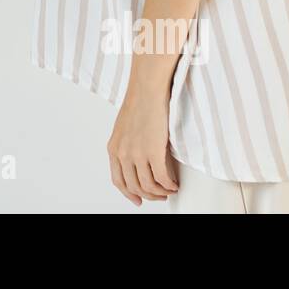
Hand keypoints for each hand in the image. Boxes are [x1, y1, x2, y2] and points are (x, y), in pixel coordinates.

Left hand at [106, 86, 179, 205]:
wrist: (147, 88)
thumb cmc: (139, 102)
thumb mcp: (124, 127)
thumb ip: (127, 145)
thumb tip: (137, 160)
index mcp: (113, 148)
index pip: (118, 180)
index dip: (129, 194)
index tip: (138, 200)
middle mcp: (122, 154)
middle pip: (134, 187)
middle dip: (149, 195)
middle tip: (160, 196)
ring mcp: (137, 154)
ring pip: (149, 186)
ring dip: (161, 192)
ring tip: (170, 189)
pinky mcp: (153, 152)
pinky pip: (162, 179)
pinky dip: (170, 185)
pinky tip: (175, 183)